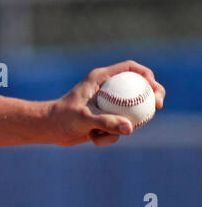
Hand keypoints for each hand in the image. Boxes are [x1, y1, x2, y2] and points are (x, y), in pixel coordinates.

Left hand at [45, 60, 164, 147]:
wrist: (49, 129)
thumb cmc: (62, 118)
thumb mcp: (84, 119)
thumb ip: (106, 122)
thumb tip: (129, 128)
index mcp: (100, 78)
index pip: (130, 68)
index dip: (147, 74)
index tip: (154, 88)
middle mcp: (107, 89)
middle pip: (138, 87)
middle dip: (151, 96)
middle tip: (158, 106)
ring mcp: (109, 103)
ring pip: (131, 112)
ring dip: (120, 127)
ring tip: (97, 133)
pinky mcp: (107, 117)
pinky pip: (119, 127)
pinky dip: (108, 137)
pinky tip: (91, 138)